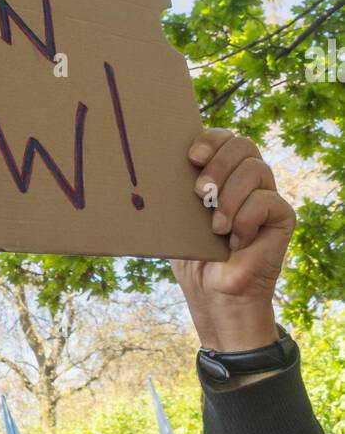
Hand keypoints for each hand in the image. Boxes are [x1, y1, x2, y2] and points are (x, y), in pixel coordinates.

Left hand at [171, 129, 294, 351]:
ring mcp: (266, 195)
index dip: (211, 140)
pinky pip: (267, 200)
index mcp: (222, 173)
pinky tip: (234, 241)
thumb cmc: (192, 257)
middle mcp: (246, 179)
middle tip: (200, 192)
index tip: (192, 157)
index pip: (224, 138)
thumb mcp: (177, 218)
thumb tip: (151, 165)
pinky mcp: (282, 216)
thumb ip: (175, 190)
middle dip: (219, 164)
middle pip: (244, 144)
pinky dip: (245, 219)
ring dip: (229, 197)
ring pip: (256, 169)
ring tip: (215, 227)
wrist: (213, 295)